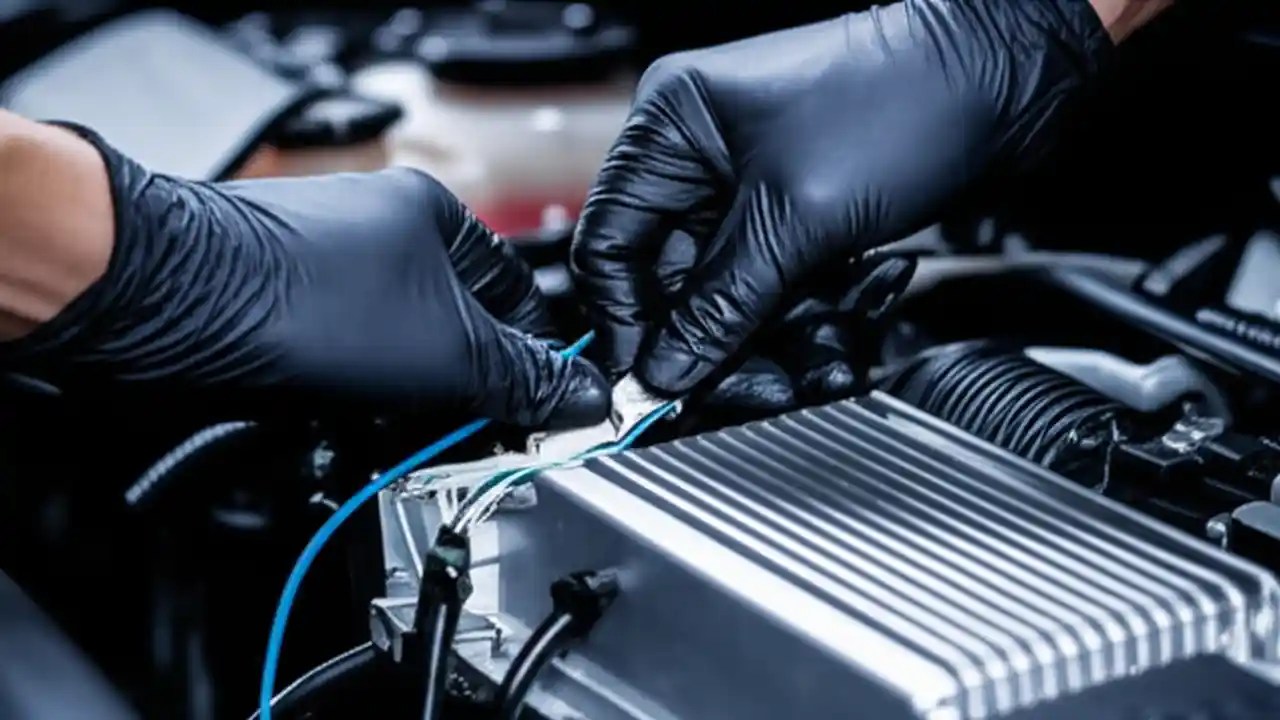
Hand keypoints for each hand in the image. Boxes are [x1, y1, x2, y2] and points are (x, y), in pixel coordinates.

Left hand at [0, 124, 608, 427]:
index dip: (538, 365)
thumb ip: (524, 380)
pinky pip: (344, 377)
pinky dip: (352, 412)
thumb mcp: (446, 353)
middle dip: (463, 399)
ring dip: (405, 414)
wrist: (165, 307)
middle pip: (457, 338)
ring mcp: (328, 279)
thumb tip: (585, 398)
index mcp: (436, 221)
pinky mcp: (282, 321)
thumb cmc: (297, 296)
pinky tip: (343, 435)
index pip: (521, 303)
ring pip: (398, 365)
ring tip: (399, 444)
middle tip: (470, 444)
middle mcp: (381, 241)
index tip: (544, 416)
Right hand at [572, 0, 1113, 395]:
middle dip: (723, 344)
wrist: (1004, 79)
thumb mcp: (796, 216)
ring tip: (829, 355)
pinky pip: (784, 290)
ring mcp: (751, 191)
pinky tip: (866, 296)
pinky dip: (822, 310)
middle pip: (677, 286)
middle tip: (761, 386)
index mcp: (672, 130)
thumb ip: (721, 304)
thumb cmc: (902, 98)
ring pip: (735, 300)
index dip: (627, 323)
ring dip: (784, 336)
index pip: (609, 246)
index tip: (655, 381)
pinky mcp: (799, 217)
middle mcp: (701, 160)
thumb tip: (666, 369)